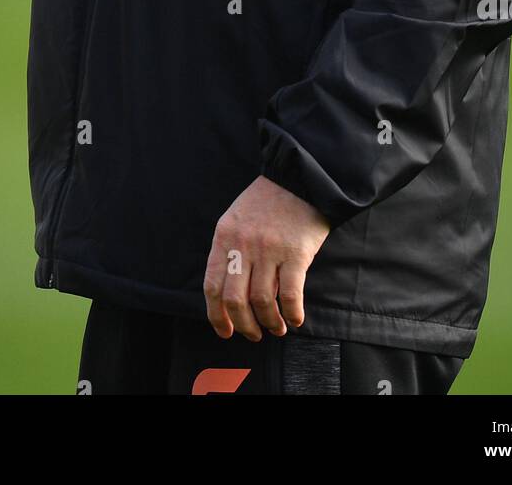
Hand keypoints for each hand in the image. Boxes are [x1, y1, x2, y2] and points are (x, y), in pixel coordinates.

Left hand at [203, 176, 330, 340]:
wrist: (299, 177)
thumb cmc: (268, 201)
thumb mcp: (236, 218)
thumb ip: (230, 250)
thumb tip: (230, 293)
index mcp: (224, 236)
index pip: (212, 286)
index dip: (217, 316)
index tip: (226, 331)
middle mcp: (243, 244)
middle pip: (235, 300)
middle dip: (244, 325)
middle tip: (254, 334)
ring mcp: (269, 249)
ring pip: (262, 301)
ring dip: (270, 322)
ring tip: (277, 327)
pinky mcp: (296, 252)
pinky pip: (291, 294)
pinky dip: (292, 313)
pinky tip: (295, 318)